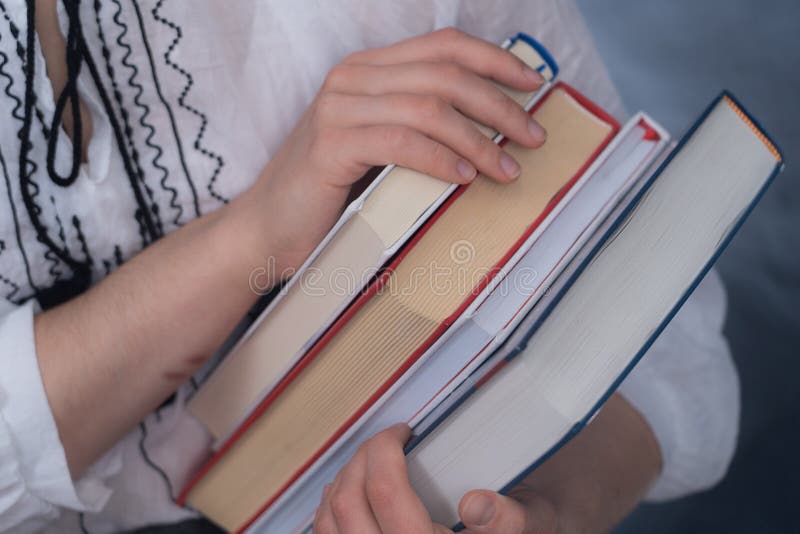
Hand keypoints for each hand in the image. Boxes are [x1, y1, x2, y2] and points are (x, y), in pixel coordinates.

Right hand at [240, 28, 546, 275]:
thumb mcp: (381, 148)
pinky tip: (464, 179)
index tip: (535, 85)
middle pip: (445, 74)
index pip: (443, 45)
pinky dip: (441, 159)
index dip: (494, 60)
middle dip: (500, 105)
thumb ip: (419, 127)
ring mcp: (339, 107)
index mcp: (368, 70)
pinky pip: (403, 142)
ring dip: (479, 140)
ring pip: (430, 107)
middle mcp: (353, 77)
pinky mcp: (332, 143)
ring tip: (507, 169)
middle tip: (533, 138)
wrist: (268, 228)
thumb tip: (490, 130)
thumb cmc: (330, 193)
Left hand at [313, 424, 557, 533]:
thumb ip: (508, 518)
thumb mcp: (530, 524)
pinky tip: (352, 492)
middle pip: (349, 499)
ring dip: (344, 479)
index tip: (404, 431)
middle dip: (363, 456)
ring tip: (369, 461)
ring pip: (329, 518)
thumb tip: (474, 503)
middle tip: (388, 441)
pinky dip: (331, 506)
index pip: (385, 491)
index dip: (385, 447)